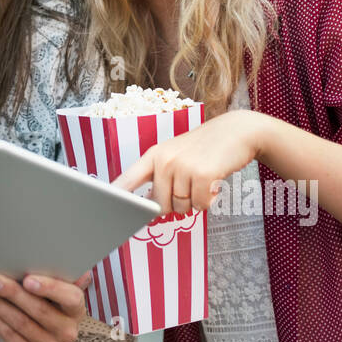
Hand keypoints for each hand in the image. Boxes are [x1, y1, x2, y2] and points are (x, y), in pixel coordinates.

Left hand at [0, 271, 91, 341]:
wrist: (31, 330)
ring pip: (19, 323)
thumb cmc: (42, 300)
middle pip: (39, 310)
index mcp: (75, 308)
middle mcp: (67, 330)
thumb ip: (57, 274)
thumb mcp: (51, 287)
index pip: (70, 298)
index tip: (28, 279)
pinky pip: (8, 335)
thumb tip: (70, 264)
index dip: (50, 288)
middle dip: (12, 292)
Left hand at [111, 110, 269, 216]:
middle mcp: (165, 160)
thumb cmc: (205, 147)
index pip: (129, 179)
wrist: (236, 132)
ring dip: (194, 201)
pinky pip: (200, 206)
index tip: (105, 207)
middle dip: (175, 204)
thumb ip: (160, 178)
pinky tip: (212, 184)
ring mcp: (183, 166)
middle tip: (188, 186)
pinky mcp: (202, 175)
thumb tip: (151, 209)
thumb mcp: (176, 154)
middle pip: (159, 205)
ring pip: (181, 207)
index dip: (117, 196)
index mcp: (154, 155)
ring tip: (201, 180)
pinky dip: (208, 201)